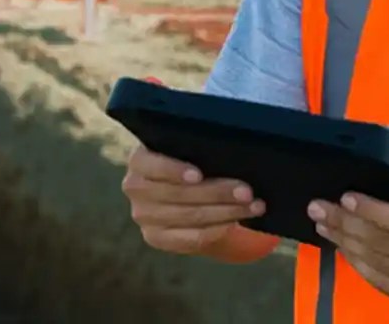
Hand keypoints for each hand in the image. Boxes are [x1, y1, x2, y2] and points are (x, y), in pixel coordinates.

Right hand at [121, 144, 264, 254]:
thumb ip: (202, 150)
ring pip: (189, 216)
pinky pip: (190, 238)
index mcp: (140, 160)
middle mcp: (134, 187)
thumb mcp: (190, 149)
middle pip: (178, 194)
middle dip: (217, 193)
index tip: (199, 175)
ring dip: (225, 212)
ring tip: (253, 206)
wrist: (181, 189)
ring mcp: (143, 215)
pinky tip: (235, 222)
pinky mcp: (156, 238)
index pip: (152, 165)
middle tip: (247, 191)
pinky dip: (216, 230)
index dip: (174, 171)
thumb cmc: (191, 159)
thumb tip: (236, 154)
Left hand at [308, 176, 388, 322]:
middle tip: (320, 207)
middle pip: (385, 244)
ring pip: (380, 266)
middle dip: (346, 224)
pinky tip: (347, 252)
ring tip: (325, 226)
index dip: (372, 210)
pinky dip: (363, 268)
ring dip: (347, 245)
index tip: (348, 198)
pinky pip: (387, 286)